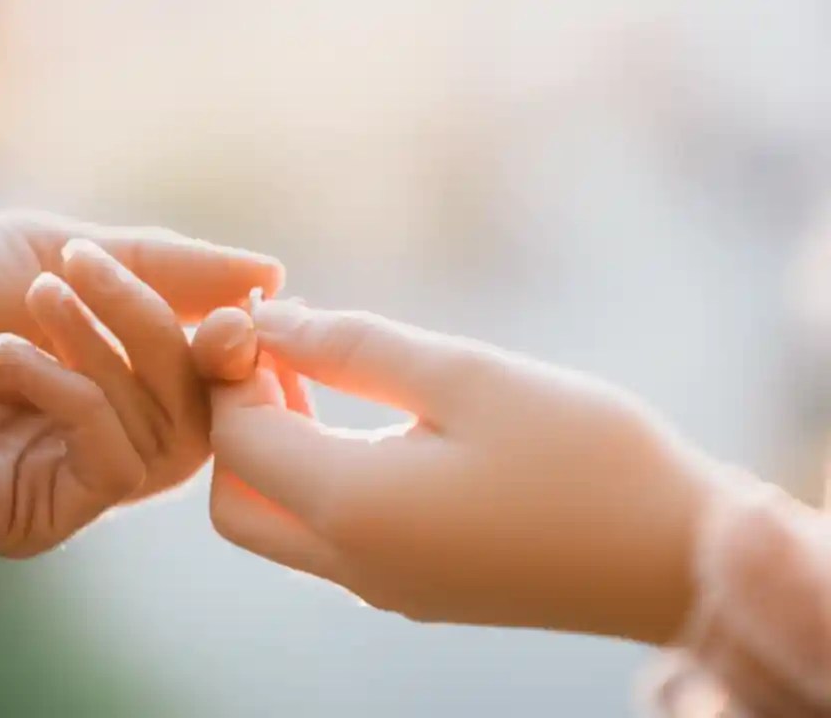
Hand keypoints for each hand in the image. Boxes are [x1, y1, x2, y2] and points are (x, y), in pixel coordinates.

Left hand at [0, 212, 281, 591]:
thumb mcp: (55, 247)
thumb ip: (165, 265)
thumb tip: (271, 275)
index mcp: (101, 369)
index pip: (205, 369)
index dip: (231, 336)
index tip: (247, 301)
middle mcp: (94, 429)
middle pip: (198, 401)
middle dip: (160, 327)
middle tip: (102, 274)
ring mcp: (69, 477)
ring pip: (168, 431)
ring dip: (113, 348)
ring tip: (41, 294)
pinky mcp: (41, 515)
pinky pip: (113, 461)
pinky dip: (75, 392)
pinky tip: (7, 355)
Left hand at [194, 300, 722, 644]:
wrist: (678, 559)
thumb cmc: (586, 456)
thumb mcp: (468, 376)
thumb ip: (355, 347)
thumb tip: (273, 322)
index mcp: (353, 508)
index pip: (234, 439)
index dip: (235, 372)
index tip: (273, 319)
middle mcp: (351, 563)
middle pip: (233, 501)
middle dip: (239, 424)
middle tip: (293, 359)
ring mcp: (381, 588)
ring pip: (275, 526)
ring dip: (277, 453)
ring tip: (331, 378)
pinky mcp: (413, 591)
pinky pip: (325, 540)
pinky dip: (317, 482)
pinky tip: (375, 426)